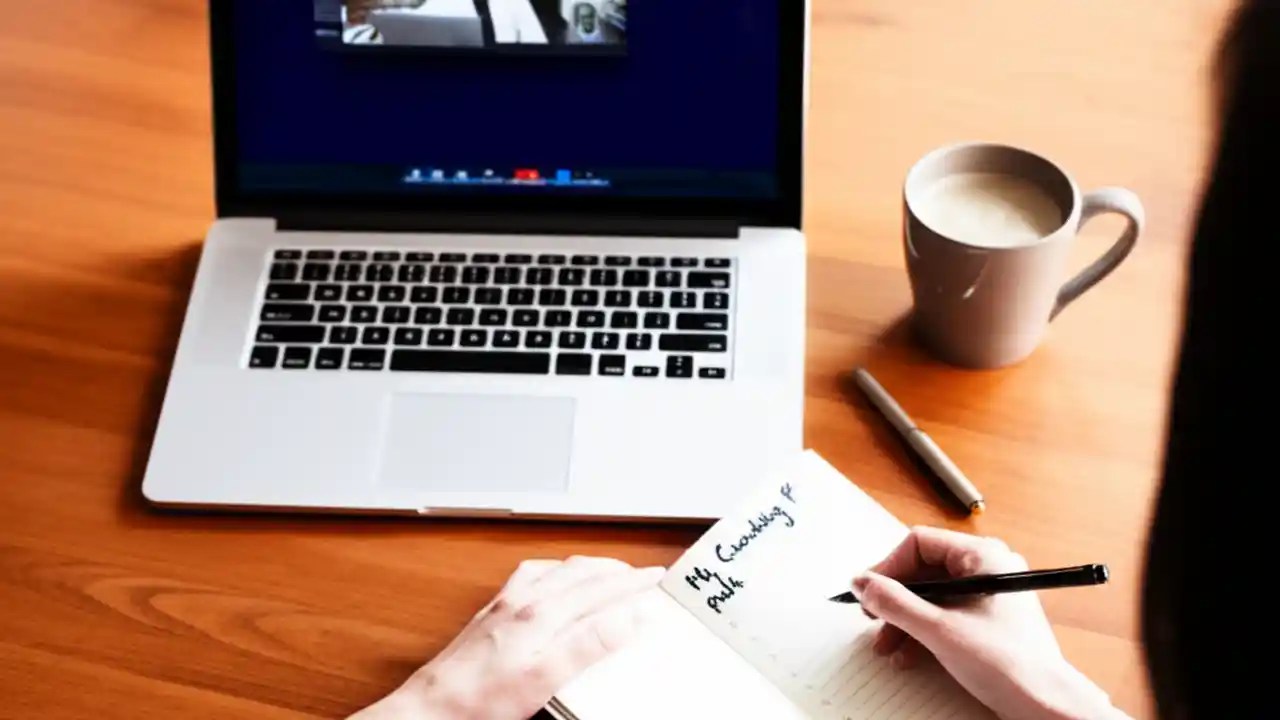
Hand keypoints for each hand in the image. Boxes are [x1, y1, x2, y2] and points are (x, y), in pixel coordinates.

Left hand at [352, 557, 663, 719]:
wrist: (433, 707)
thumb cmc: (482, 700)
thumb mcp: (546, 676)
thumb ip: (588, 643)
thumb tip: (628, 616)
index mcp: (541, 612)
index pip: (600, 587)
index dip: (633, 581)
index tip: (658, 577)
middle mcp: (522, 600)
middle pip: (579, 572)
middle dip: (614, 569)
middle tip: (640, 574)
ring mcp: (504, 605)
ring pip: (555, 570)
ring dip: (586, 567)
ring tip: (605, 572)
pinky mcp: (491, 615)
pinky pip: (529, 577)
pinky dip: (554, 573)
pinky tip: (550, 582)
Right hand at [852, 527, 1129, 719]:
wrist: (1045, 704)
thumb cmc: (1009, 663)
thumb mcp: (939, 630)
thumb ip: (895, 603)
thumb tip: (863, 583)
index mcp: (983, 556)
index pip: (920, 543)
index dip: (889, 567)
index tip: (868, 591)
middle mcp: (987, 568)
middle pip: (924, 570)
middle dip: (894, 599)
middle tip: (873, 617)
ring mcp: (989, 595)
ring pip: (932, 595)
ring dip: (904, 619)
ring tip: (887, 644)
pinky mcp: (988, 620)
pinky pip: (945, 614)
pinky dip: (923, 631)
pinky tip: (908, 654)